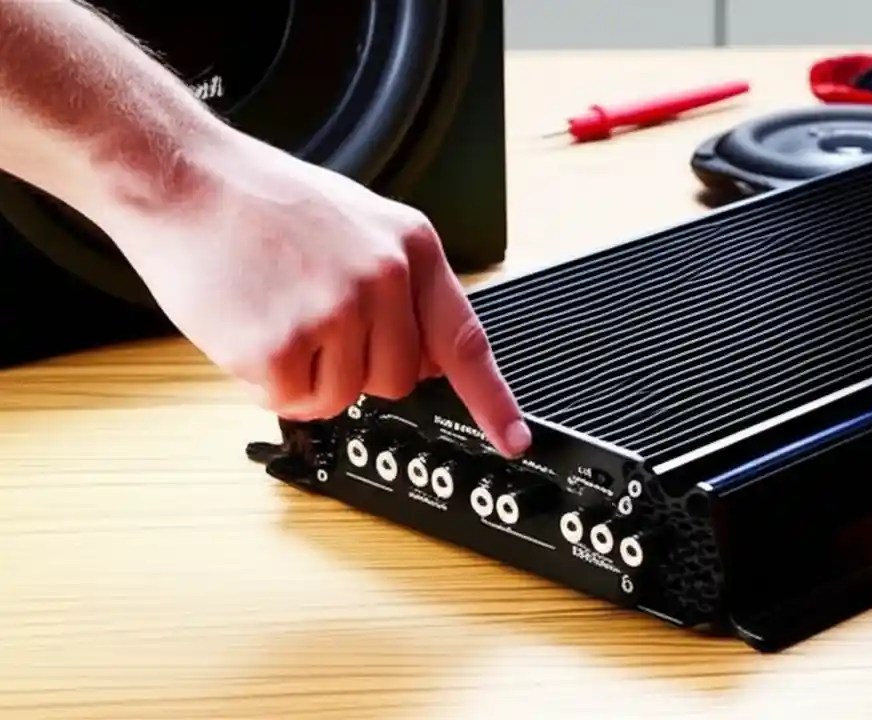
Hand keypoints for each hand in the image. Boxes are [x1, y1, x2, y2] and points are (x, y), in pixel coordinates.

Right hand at [97, 128, 530, 457]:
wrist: (182, 177)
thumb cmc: (262, 202)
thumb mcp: (359, 224)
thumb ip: (400, 288)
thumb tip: (424, 358)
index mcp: (411, 248)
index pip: (465, 339)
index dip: (492, 399)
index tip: (513, 439)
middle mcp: (384, 279)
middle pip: (397, 381)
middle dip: (356, 367)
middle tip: (310, 316)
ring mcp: (336, 312)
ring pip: (344, 397)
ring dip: (307, 375)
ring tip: (276, 312)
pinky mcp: (282, 346)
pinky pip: (292, 401)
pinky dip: (266, 381)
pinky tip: (249, 326)